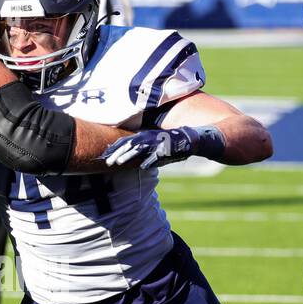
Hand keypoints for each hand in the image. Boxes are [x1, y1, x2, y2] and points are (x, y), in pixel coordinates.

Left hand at [103, 125, 224, 169]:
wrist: (198, 139)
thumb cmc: (176, 144)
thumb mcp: (159, 147)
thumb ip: (148, 151)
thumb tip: (137, 160)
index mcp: (148, 137)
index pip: (128, 141)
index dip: (116, 147)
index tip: (104, 153)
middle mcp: (152, 138)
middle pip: (131, 144)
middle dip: (118, 152)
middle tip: (106, 160)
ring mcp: (161, 143)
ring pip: (142, 148)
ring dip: (129, 155)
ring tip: (118, 162)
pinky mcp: (171, 147)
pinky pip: (159, 155)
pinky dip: (150, 160)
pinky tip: (142, 166)